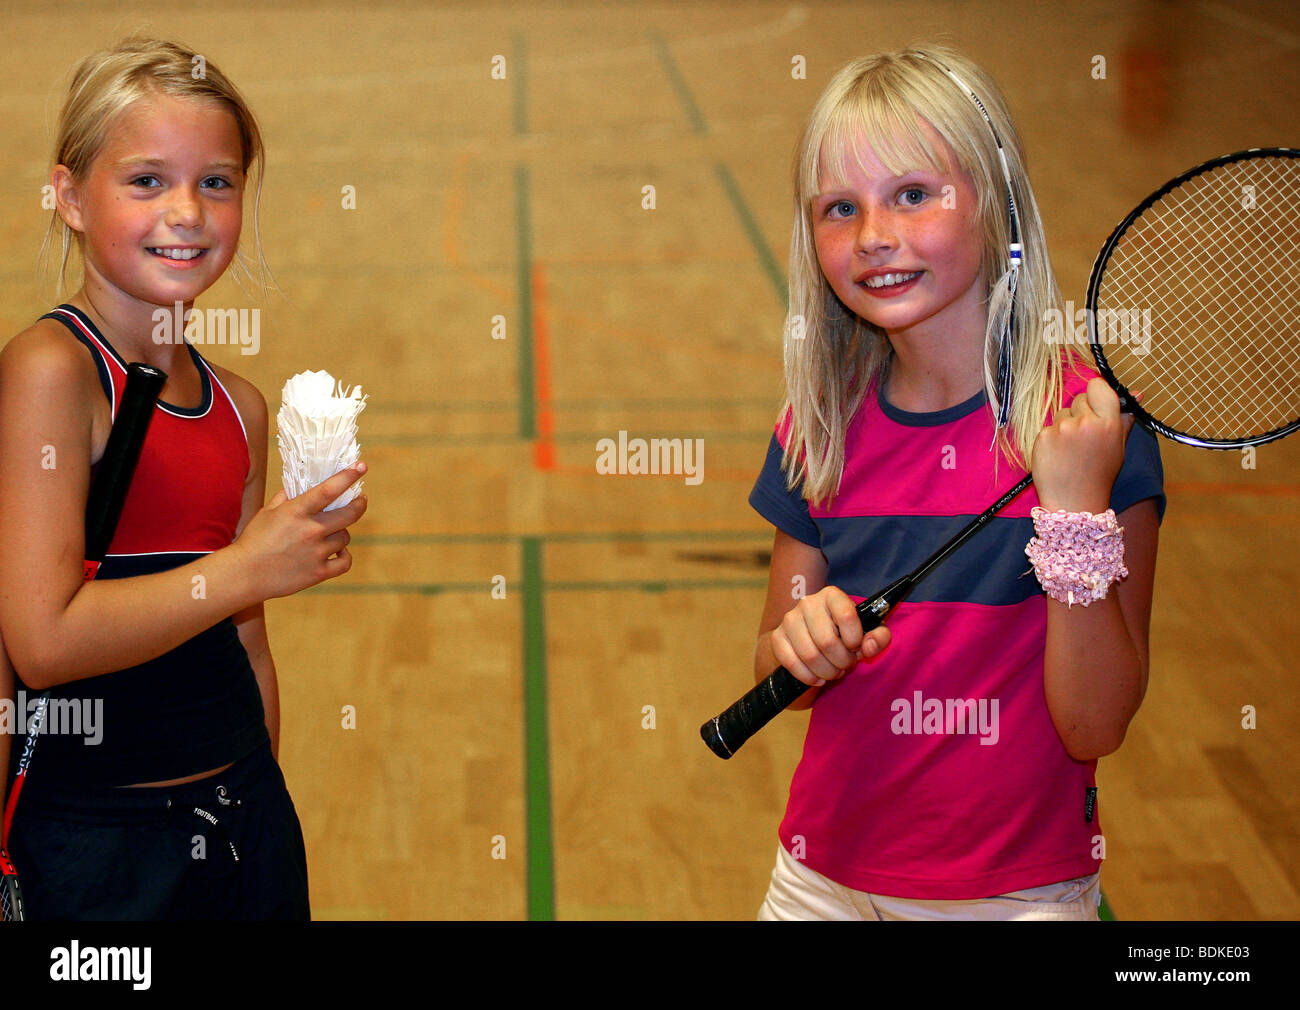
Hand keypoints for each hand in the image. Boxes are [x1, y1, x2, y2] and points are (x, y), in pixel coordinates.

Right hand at [230, 463, 368, 599]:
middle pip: (350, 514)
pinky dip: (345, 556)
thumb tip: (301, 484)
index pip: (329, 489)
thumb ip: (286, 497)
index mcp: (296, 512)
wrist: (244, 575)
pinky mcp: (319, 572)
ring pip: (346, 537)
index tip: (361, 466)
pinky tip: (338, 552)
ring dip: (342, 533)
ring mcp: (316, 552)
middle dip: (359, 504)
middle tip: (360, 500)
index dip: (348, 476)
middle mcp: (310, 530)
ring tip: (333, 533)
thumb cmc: (254, 541)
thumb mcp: (267, 512)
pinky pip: (346, 561)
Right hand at [770, 585, 891, 687]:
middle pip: (827, 641)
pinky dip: (808, 676)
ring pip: (810, 655)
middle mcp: (808, 603)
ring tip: (833, 671)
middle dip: (841, 661)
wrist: (813, 639)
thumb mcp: (868, 633)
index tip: (856, 647)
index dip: (855, 639)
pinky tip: (817, 677)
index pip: (847, 616)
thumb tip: (868, 645)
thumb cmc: (845, 635)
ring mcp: (789, 619)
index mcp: (832, 595)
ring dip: (826, 671)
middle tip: (845, 664)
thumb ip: (879, 637)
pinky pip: (791, 662)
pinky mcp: (777, 637)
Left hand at [1031, 378, 1134, 511]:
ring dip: (1065, 425)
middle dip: (1081, 413)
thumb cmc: (1099, 475)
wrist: (1075, 502)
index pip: (1098, 386)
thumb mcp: (1118, 447)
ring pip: (1061, 413)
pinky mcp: (1044, 437)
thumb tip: (1137, 394)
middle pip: (1079, 399)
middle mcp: (1086, 422)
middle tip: (1084, 437)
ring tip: (1072, 449)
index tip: (1094, 402)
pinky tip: (1059, 454)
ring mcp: (1063, 429)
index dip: (1095, 392)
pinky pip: (1048, 427)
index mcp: (1109, 423)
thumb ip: (1125, 418)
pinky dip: (1052, 438)